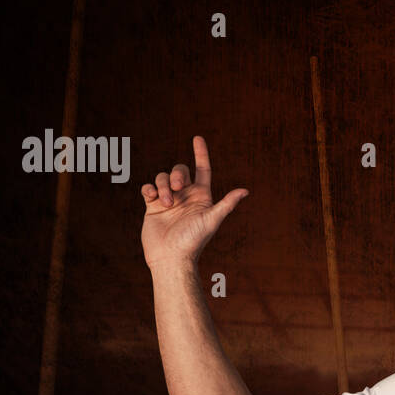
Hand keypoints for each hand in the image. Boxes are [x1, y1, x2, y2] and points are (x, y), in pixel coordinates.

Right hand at [140, 136, 247, 269]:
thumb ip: (226, 204)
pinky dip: (149, 189)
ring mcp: (169, 200)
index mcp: (201, 196)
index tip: (198, 138)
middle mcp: (186, 196)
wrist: (171, 257)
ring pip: (162, 177)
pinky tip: (153, 198)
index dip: (201, 153)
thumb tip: (245, 191)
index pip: (203, 169)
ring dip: (163, 186)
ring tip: (166, 204)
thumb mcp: (212, 220)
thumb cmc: (193, 241)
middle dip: (177, 174)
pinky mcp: (152, 206)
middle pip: (180, 170)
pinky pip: (148, 187)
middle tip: (177, 188)